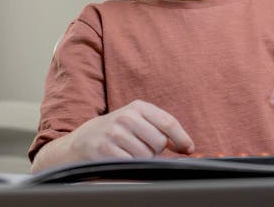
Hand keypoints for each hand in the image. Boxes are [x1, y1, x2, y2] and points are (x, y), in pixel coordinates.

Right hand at [69, 100, 194, 159]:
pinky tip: (122, 158)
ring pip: (146, 156)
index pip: (168, 122)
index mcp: (138, 107)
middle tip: (143, 146)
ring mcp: (115, 133)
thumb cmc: (118, 130)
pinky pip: (131, 164)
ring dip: (142, 159)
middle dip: (156, 150)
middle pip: (159, 142)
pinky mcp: (105, 150)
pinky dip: (131, 166)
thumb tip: (188, 147)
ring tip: (130, 151)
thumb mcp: (138, 120)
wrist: (84, 139)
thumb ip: (161, 128)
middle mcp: (127, 117)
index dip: (182, 138)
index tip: (189, 149)